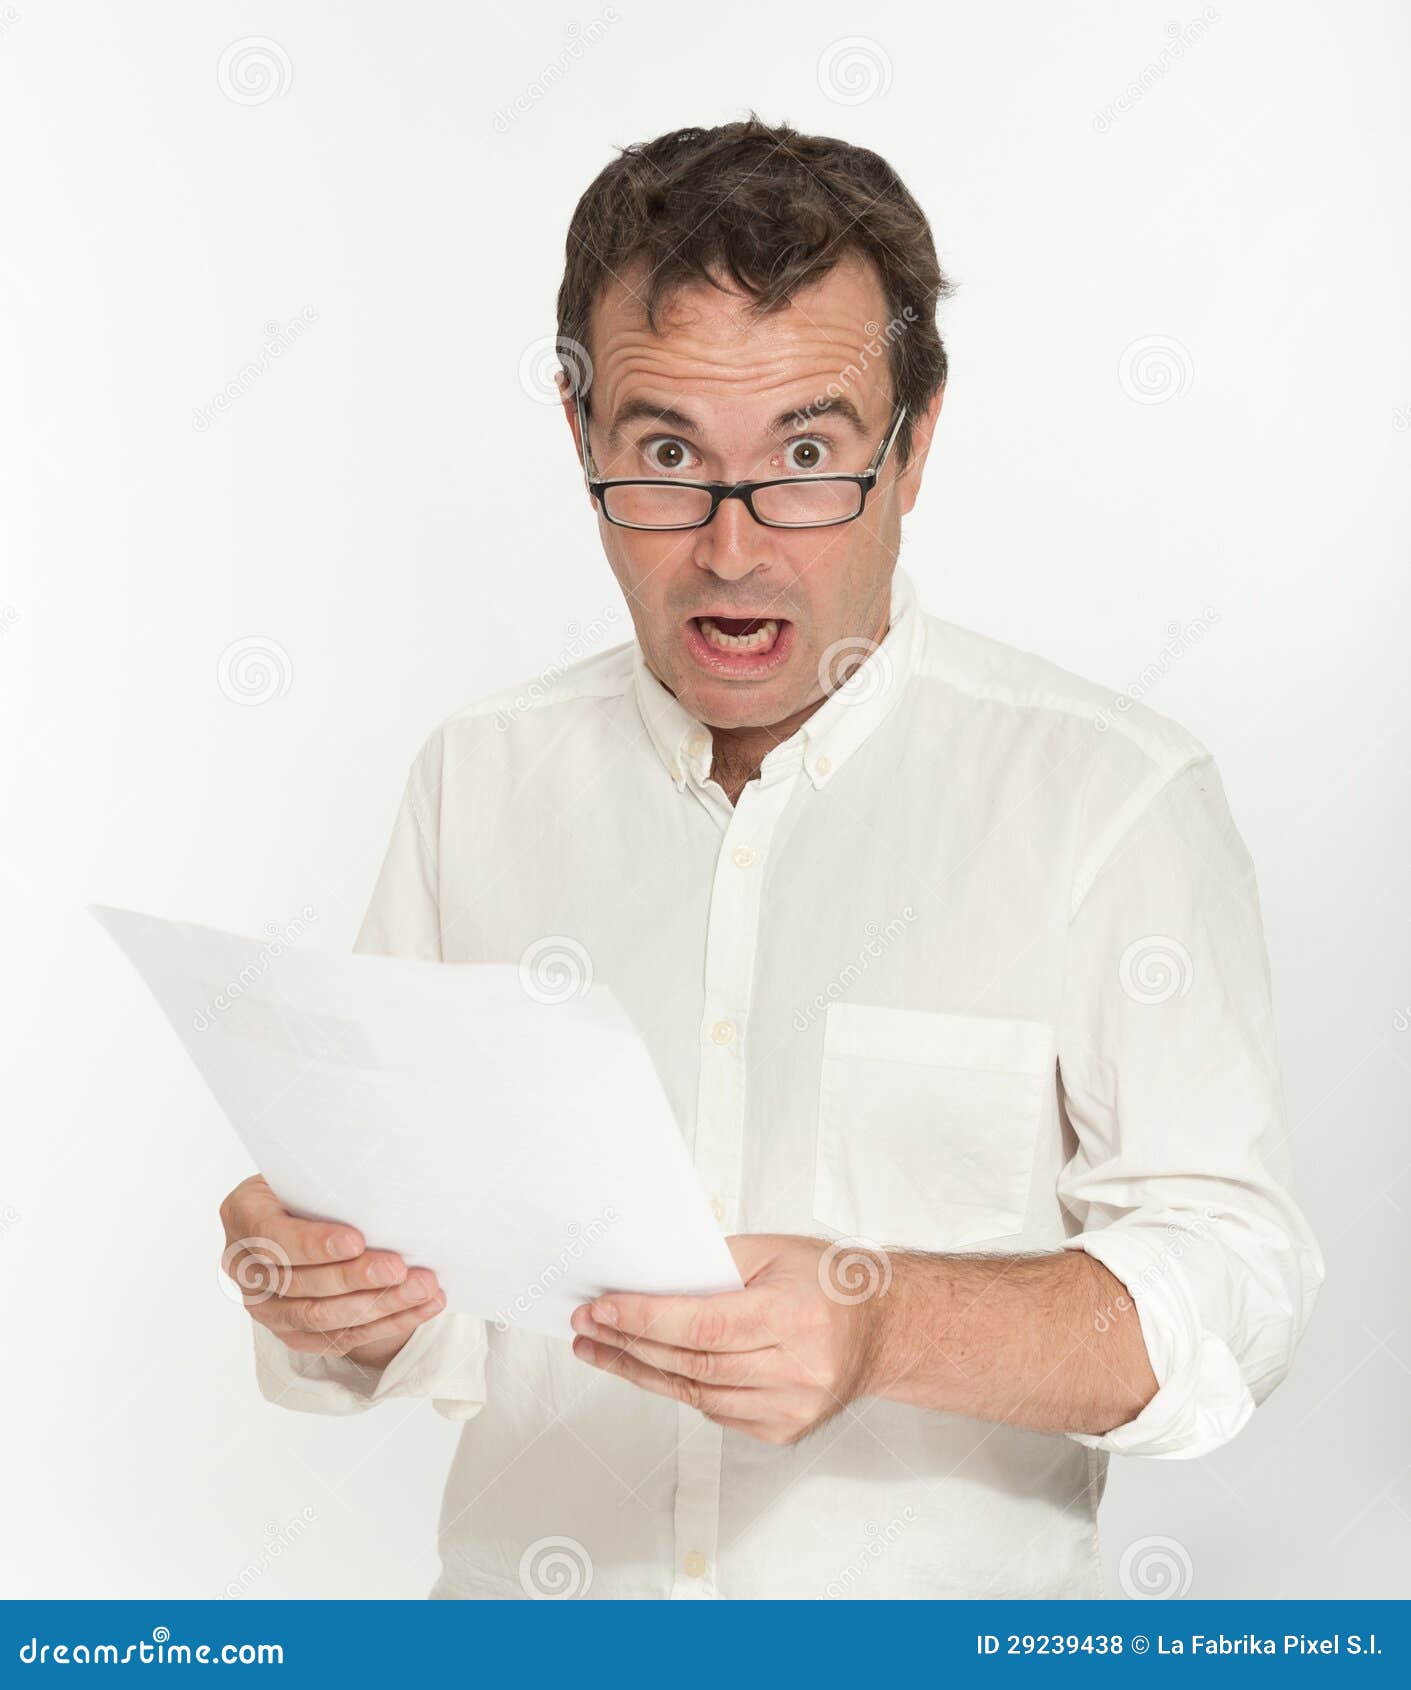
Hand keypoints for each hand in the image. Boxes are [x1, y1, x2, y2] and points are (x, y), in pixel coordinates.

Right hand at [218, 1174, 444, 1369]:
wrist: (308, 1217)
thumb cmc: (312, 1187)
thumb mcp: (310, 1172)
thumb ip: (330, 1183)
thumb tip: (381, 1187)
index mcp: (243, 1216)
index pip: (272, 1237)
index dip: (313, 1244)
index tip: (357, 1240)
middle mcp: (245, 1268)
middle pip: (299, 1284)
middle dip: (355, 1278)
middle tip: (400, 1268)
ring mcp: (266, 1307)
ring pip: (321, 1317)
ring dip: (380, 1305)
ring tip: (423, 1288)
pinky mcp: (293, 1334)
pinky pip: (340, 1338)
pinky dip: (387, 1323)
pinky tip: (423, 1306)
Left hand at [570, 1234, 888, 1444]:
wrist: (884, 1329)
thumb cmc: (829, 1283)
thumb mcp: (774, 1252)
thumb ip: (713, 1264)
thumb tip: (648, 1277)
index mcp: (794, 1317)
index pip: (703, 1325)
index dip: (645, 1319)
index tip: (602, 1307)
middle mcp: (796, 1370)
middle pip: (692, 1363)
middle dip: (629, 1342)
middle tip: (587, 1324)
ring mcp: (790, 1408)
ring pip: (694, 1394)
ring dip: (640, 1370)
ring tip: (600, 1348)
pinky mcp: (783, 1431)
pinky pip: (714, 1411)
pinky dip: (680, 1387)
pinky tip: (650, 1367)